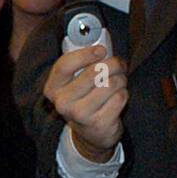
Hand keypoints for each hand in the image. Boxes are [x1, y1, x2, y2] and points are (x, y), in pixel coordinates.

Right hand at [44, 45, 127, 160]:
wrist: (91, 134)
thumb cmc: (84, 99)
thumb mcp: (75, 82)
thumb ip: (82, 63)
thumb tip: (101, 43)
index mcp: (53, 88)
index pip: (64, 65)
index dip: (85, 55)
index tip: (101, 50)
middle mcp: (63, 103)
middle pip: (94, 72)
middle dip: (113, 64)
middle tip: (118, 64)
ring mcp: (80, 115)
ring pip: (111, 84)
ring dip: (121, 79)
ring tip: (119, 81)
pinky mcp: (99, 124)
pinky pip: (120, 97)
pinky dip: (123, 93)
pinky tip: (118, 97)